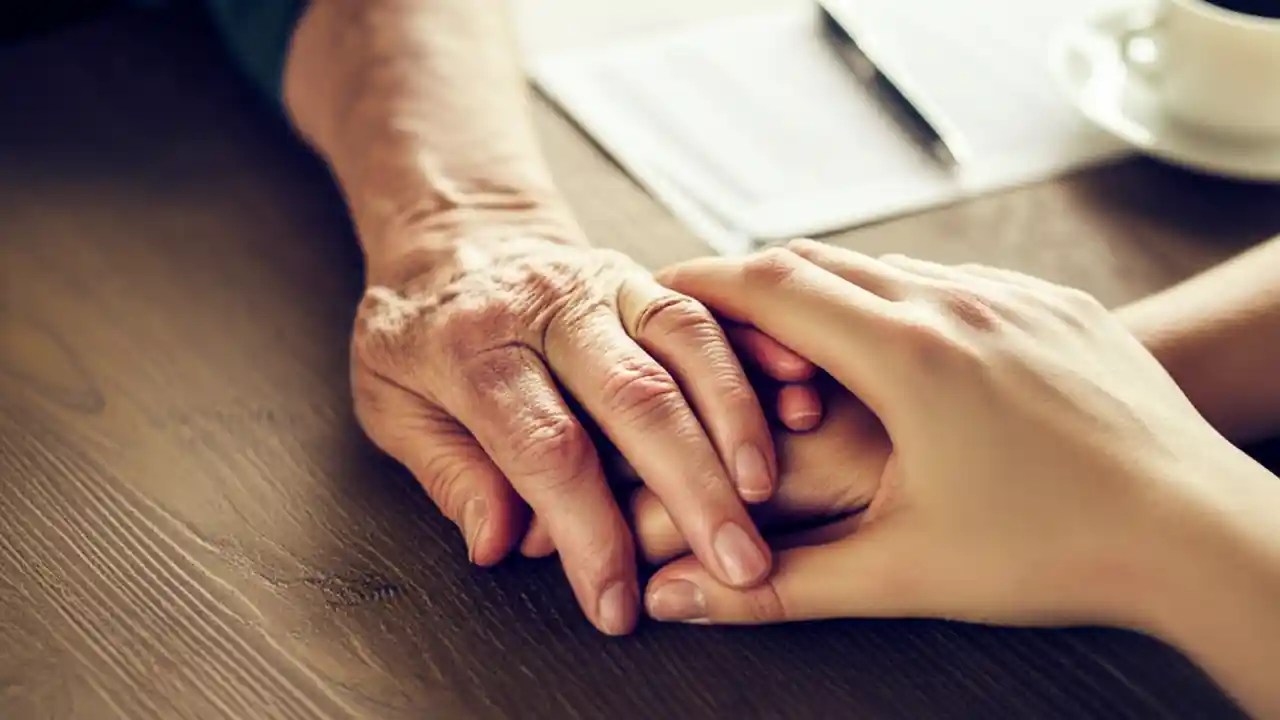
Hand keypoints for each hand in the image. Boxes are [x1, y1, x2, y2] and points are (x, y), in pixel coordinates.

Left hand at [350, 231, 775, 634]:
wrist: (458, 235)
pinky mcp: (649, 277)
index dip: (588, 532)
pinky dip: (760, 348)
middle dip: (693, 487)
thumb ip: (451, 473)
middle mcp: (551, 307)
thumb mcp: (392, 405)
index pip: (546, 447)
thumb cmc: (420, 332)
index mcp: (474, 347)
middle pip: (635, 397)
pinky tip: (799, 392)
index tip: (617, 601)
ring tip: (770, 493)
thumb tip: (498, 544)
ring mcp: (607, 284)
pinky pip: (715, 306)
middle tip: (734, 561)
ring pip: (689, 344)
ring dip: (737, 421)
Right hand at [641, 240, 1251, 630]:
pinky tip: (897, 346)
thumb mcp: (901, 572)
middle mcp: (957, 302)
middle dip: (754, 282)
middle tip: (710, 311)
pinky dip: (901, 299)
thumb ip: (776, 583)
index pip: (772, 287)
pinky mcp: (1056, 305)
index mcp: (907, 355)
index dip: (704, 284)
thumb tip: (675, 602)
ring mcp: (1013, 295)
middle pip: (821, 261)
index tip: (660, 287)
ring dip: (830, 291)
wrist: (1200, 531)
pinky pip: (955, 280)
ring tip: (794, 334)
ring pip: (890, 268)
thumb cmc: (1056, 551)